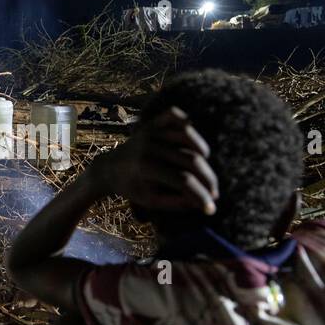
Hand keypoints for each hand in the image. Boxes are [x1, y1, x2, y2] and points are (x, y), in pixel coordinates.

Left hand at [90, 107, 218, 214]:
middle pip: (190, 160)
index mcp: (146, 168)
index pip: (183, 181)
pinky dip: (188, 125)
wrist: (109, 168)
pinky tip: (195, 143)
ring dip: (203, 152)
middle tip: (215, 192)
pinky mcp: (151, 122)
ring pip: (187, 134)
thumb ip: (177, 203)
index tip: (212, 209)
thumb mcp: (151, 201)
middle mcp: (149, 146)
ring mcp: (150, 131)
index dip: (201, 196)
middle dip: (208, 179)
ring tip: (206, 170)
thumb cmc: (133, 188)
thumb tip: (206, 202)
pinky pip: (175, 115)